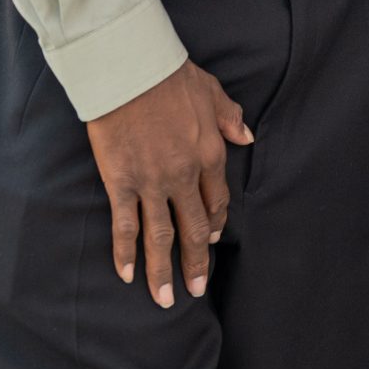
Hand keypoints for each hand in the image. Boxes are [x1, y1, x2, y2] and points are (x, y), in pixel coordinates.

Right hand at [82, 58, 252, 308]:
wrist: (131, 69)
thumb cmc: (171, 75)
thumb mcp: (213, 92)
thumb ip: (230, 119)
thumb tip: (247, 137)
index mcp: (210, 154)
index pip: (217, 200)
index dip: (215, 223)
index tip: (213, 240)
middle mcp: (185, 176)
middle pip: (194, 228)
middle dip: (196, 263)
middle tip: (195, 290)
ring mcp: (153, 183)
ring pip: (161, 236)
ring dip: (163, 271)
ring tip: (166, 299)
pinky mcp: (122, 183)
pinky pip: (125, 225)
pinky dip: (126, 252)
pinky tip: (127, 275)